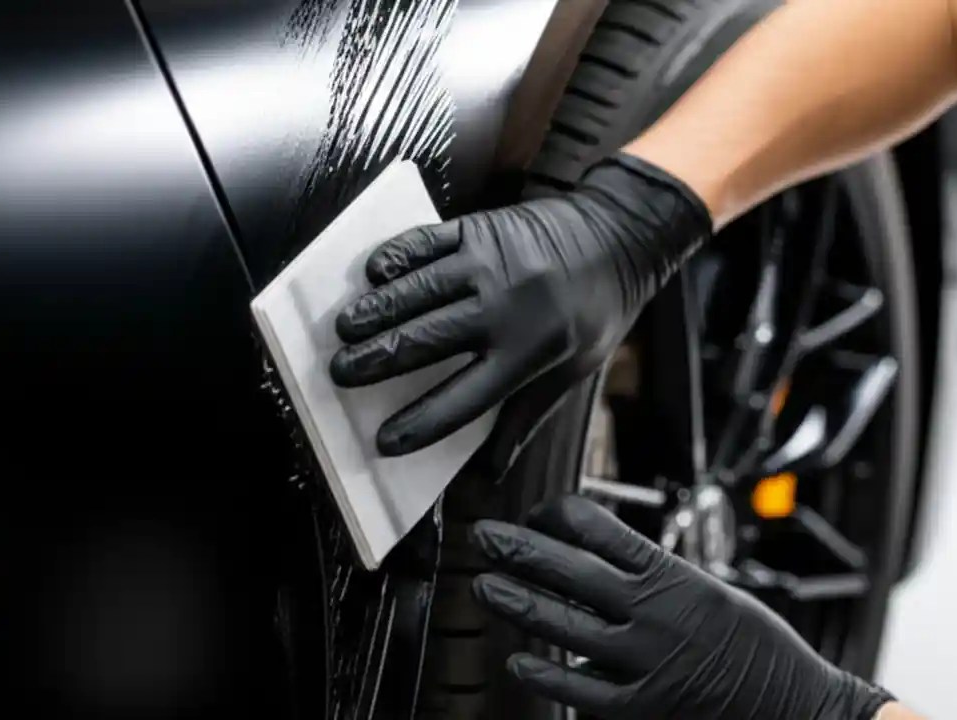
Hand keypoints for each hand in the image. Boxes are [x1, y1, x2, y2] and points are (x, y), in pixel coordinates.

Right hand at [329, 154, 709, 474]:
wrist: (617, 236)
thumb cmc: (592, 312)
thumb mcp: (570, 372)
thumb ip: (525, 418)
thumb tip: (488, 474)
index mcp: (529, 354)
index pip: (463, 399)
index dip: (420, 424)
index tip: (383, 441)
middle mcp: (504, 310)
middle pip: (427, 342)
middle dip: (377, 361)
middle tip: (339, 375)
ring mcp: (488, 265)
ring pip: (418, 292)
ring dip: (375, 311)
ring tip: (342, 329)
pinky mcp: (478, 229)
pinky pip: (427, 243)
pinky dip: (396, 257)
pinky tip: (371, 273)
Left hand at [469, 495, 895, 719]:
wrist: (798, 707)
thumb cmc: (752, 645)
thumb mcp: (705, 589)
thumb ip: (648, 574)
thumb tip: (587, 552)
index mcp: (671, 576)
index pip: (598, 529)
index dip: (556, 517)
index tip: (534, 516)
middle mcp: (655, 614)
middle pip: (573, 571)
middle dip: (521, 549)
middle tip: (486, 536)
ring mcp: (647, 661)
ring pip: (566, 626)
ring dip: (519, 602)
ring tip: (486, 584)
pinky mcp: (645, 706)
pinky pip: (582, 690)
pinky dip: (545, 674)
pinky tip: (518, 661)